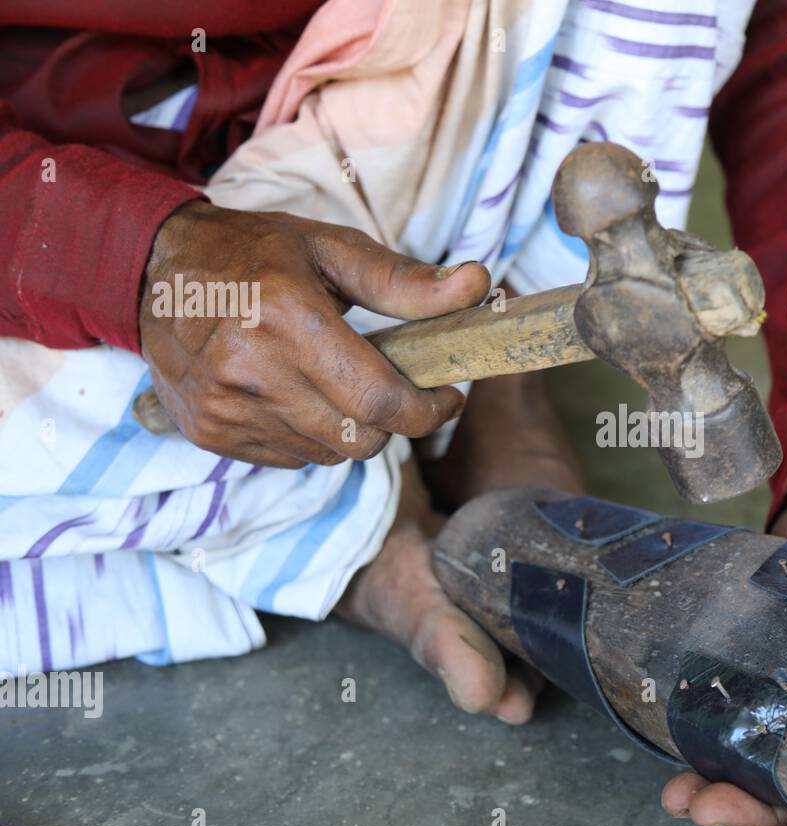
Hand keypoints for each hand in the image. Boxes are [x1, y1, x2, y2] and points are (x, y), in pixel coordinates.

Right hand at [139, 201, 490, 467]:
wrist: (153, 270)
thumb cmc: (255, 254)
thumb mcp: (331, 250)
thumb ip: (406, 281)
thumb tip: (478, 285)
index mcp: (287, 318)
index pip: (379, 401)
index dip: (427, 411)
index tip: (447, 397)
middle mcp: (250, 371)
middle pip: (360, 438)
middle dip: (392, 419)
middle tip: (392, 384)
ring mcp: (224, 408)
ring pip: (329, 455)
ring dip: (350, 428)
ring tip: (334, 381)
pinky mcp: (208, 432)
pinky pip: (290, 459)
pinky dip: (310, 436)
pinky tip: (295, 393)